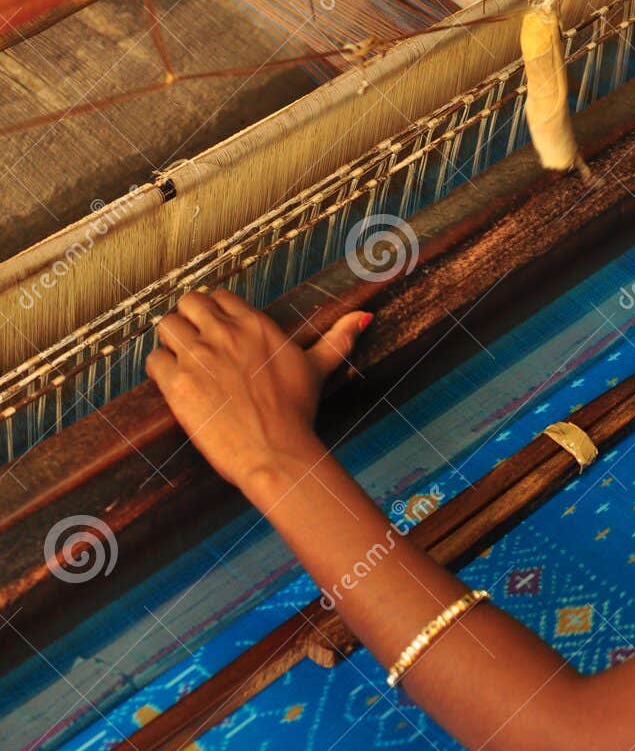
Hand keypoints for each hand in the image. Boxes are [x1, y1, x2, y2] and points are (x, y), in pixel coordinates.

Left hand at [146, 289, 370, 499]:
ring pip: (166, 325)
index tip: (215, 331)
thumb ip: (337, 338)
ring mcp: (199, 356)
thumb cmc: (297, 412)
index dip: (214, 312)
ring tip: (180, 361)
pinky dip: (159, 369)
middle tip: (193, 343)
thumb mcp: (317, 369)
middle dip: (188, 319)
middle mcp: (224, 333)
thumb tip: (363, 317)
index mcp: (254, 325)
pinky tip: (173, 383)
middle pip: (188, 302)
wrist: (276, 453)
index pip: (219, 296)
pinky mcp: (178, 384)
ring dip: (170, 340)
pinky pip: (154, 360)